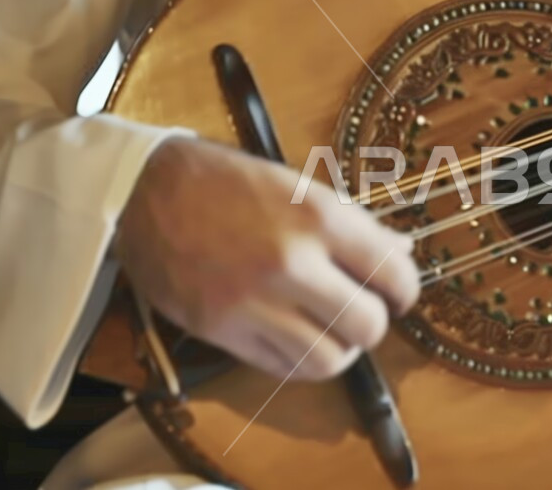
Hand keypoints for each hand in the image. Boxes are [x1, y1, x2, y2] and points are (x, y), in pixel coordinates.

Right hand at [116, 137, 418, 379]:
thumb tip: (402, 254)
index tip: (396, 296)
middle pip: (368, 326)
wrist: (146, 191)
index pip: (393, 274)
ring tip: (327, 331)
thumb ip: (353, 226)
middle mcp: (292, 262)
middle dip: (372, 324)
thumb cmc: (229, 183)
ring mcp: (254, 301)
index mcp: (319, 217)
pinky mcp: (222, 330)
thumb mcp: (299, 187)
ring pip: (329, 360)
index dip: (405, 292)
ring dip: (338, 350)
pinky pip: (283, 368)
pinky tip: (294, 337)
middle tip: (358, 312)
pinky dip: (298, 361)